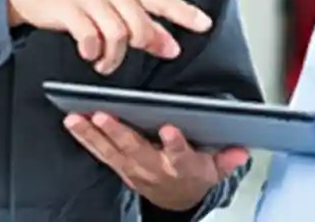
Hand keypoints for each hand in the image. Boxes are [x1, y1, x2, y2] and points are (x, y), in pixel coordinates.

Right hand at [7, 0, 212, 74]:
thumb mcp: (114, 5)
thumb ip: (144, 24)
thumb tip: (171, 46)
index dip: (185, 13)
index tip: (204, 25)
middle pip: (140, 25)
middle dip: (138, 47)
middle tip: (121, 58)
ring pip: (117, 34)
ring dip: (112, 57)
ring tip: (103, 63)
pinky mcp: (69, 8)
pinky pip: (89, 37)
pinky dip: (92, 52)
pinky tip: (88, 54)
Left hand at [63, 112, 249, 211]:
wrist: (176, 199)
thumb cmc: (192, 174)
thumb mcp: (215, 168)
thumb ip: (226, 158)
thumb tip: (241, 150)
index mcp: (181, 167)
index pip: (180, 156)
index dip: (174, 144)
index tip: (169, 129)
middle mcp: (154, 168)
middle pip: (135, 150)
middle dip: (118, 133)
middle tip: (104, 116)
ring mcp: (133, 168)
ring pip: (111, 150)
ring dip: (92, 134)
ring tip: (77, 117)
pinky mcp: (119, 166)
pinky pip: (100, 152)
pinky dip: (85, 137)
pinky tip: (73, 122)